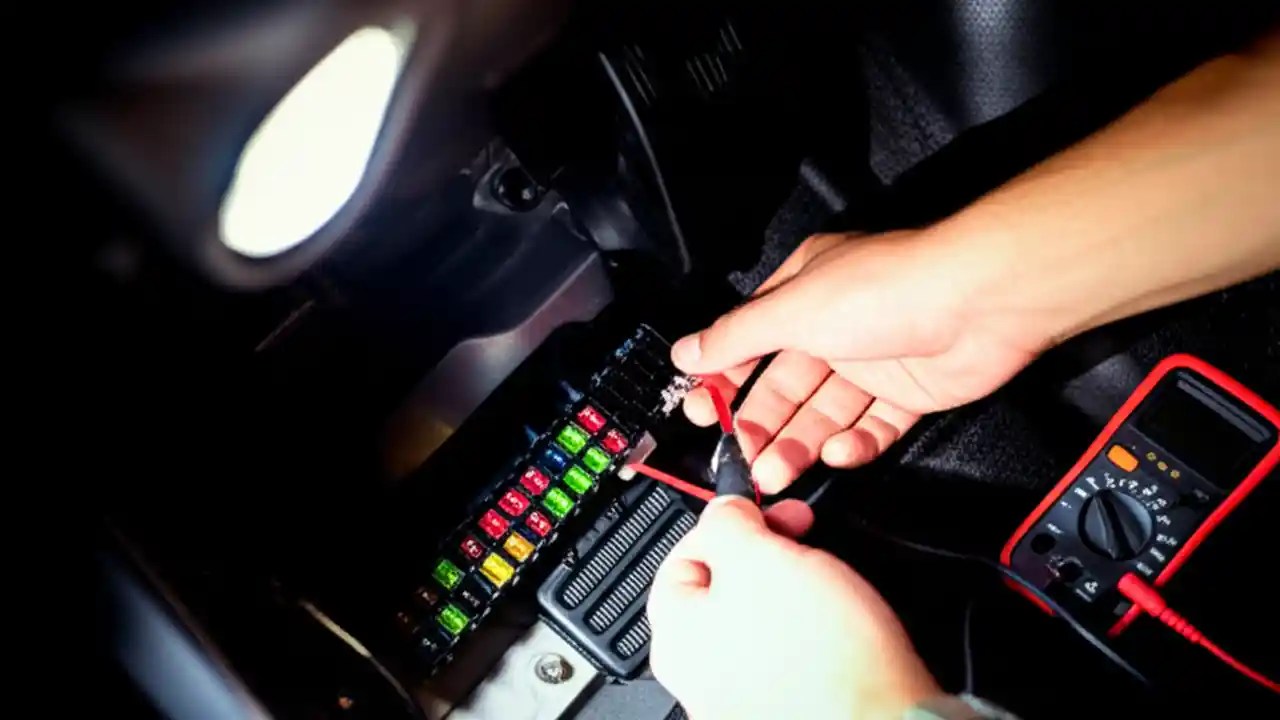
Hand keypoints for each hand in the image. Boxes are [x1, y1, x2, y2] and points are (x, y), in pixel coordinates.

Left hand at [647, 497, 939, 719]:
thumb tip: (721, 512)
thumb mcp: (758, 557)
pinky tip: (833, 627)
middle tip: (799, 540)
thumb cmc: (821, 657)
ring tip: (822, 584)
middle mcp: (699, 676)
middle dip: (763, 554)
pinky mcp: (786, 706)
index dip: (727, 524)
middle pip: (722, 588)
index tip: (763, 513)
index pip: (682, 557)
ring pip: (758, 618)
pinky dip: (807, 630)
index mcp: (677, 638)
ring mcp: (740, 697)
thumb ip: (725, 523)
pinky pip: (787, 652)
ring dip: (788, 589)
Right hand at [674, 231, 1045, 492]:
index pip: (750, 340)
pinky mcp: (909, 394)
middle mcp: (836, 324)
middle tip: (741, 458)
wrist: (980, 302)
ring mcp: (874, 360)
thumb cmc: (887, 288)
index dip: (725, 378)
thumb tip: (686, 352)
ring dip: (799, 444)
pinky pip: (871, 428)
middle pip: (786, 385)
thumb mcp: (793, 309)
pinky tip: (838, 452)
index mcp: (803, 290)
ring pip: (825, 413)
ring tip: (778, 472)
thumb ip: (737, 337)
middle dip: (762, 423)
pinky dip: (853, 445)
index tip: (703, 412)